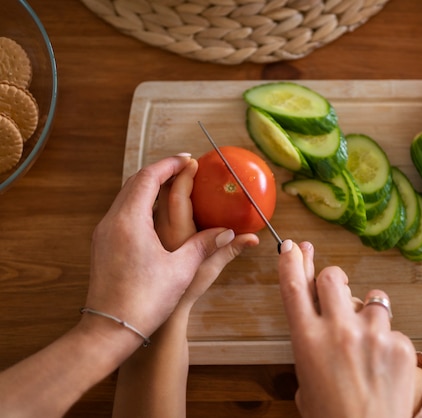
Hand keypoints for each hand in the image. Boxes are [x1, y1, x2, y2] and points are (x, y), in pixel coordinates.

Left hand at [84, 155, 251, 342]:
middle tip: (183, 169)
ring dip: (148, 187)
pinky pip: (121, 212)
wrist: (110, 329)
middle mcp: (112, 221)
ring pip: (125, 197)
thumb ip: (205, 245)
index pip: (148, 178)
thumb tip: (229, 232)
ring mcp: (103, 234)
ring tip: (173, 187)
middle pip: (134, 183)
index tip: (188, 159)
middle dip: (159, 172)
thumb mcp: (182, 270)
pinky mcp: (102, 246)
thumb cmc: (144, 300)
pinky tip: (156, 214)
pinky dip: (140, 203)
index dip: (169, 165)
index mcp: (130, 221)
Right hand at [278, 240, 417, 417]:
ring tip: (367, 339)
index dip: (290, 262)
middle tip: (336, 288)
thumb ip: (312, 346)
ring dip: (366, 311)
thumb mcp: (306, 381)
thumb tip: (321, 328)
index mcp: (307, 340)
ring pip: (370, 297)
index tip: (291, 247)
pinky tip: (383, 364)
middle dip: (332, 278)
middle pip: (333, 276)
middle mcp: (338, 331)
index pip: (294, 288)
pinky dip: (387, 341)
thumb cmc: (332, 417)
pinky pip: (393, 328)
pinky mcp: (401, 344)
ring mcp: (373, 335)